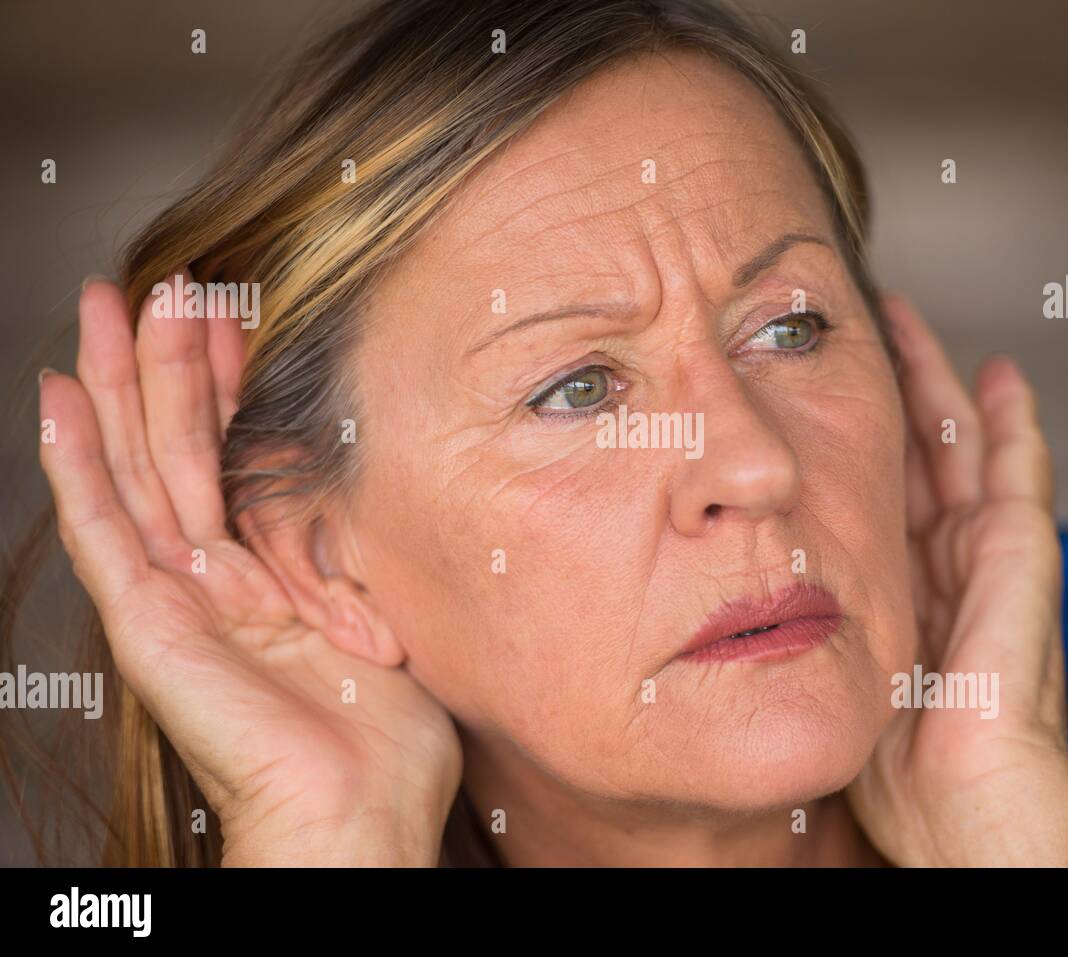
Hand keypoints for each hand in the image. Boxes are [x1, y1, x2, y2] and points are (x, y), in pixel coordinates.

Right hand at [38, 275, 461, 865]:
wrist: (356, 812)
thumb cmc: (381, 739)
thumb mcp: (384, 615)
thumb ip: (358, 551)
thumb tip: (378, 488)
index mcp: (261, 578)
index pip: (232, 457)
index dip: (228, 385)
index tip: (234, 313)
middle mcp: (208, 581)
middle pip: (176, 448)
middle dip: (170, 362)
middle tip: (170, 280)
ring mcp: (170, 599)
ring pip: (138, 468)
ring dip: (122, 383)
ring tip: (112, 303)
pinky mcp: (146, 623)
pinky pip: (103, 528)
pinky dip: (75, 462)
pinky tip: (57, 399)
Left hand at [846, 295, 1067, 865]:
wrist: (955, 797)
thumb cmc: (889, 759)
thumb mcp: (821, 668)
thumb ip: (795, 620)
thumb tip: (716, 582)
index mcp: (890, 583)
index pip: (869, 488)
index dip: (847, 437)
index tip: (808, 383)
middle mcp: (936, 559)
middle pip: (912, 451)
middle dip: (889, 389)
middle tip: (863, 329)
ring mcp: (982, 552)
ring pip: (957, 443)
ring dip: (935, 382)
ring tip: (912, 323)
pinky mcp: (1020, 552)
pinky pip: (1019, 469)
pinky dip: (1013, 418)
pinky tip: (1000, 375)